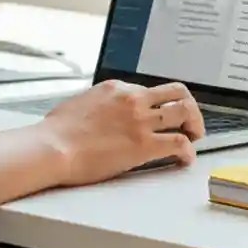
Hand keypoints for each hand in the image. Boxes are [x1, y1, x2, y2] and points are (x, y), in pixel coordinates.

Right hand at [40, 80, 205, 185]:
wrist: (52, 147)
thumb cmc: (57, 132)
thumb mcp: (81, 103)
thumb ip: (100, 105)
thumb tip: (103, 113)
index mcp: (117, 88)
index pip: (150, 90)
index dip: (160, 104)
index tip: (162, 115)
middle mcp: (134, 99)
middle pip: (177, 92)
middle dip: (188, 106)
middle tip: (189, 122)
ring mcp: (141, 120)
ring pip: (185, 112)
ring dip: (195, 125)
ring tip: (193, 138)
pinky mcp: (144, 144)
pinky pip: (179, 143)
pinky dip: (187, 152)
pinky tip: (184, 160)